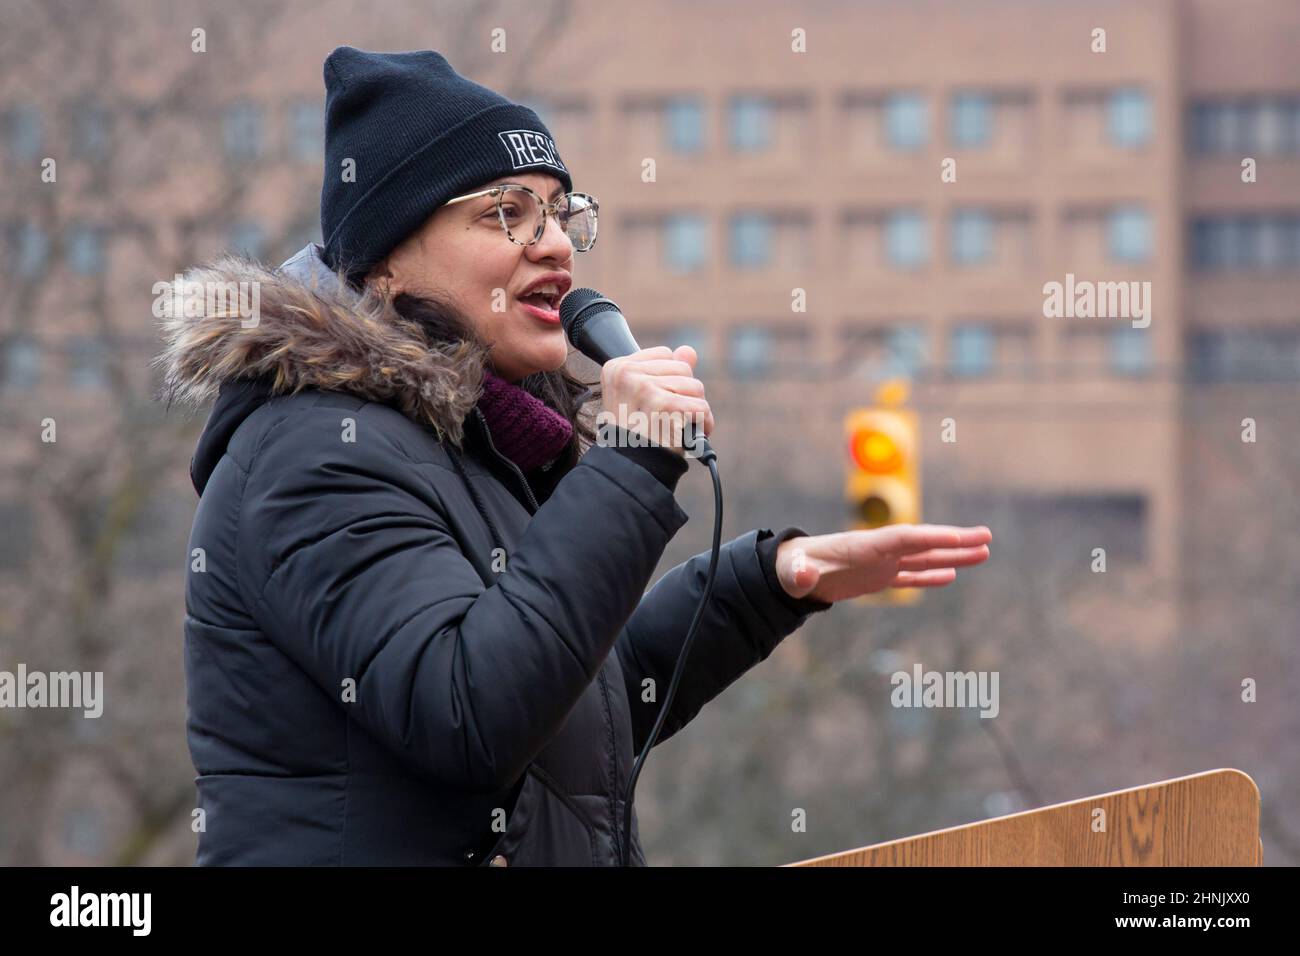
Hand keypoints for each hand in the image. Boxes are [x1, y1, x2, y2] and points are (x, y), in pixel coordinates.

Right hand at [599, 345, 713, 455]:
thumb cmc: (635, 436)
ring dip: (695, 409)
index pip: (665, 354)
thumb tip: (689, 350)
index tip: (656, 403)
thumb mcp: (642, 397)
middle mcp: (627, 373)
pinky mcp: (663, 405)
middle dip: (686, 394)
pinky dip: (703, 424)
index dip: (669, 380)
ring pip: (695, 386)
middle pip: (683, 368)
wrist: (630, 468)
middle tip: (669, 417)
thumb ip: (664, 370)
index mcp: (617, 368)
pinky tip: (688, 436)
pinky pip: (701, 406)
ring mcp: (644, 387)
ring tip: (677, 427)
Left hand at [774, 525, 991, 602]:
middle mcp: (877, 551)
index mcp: (861, 547)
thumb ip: (798, 575)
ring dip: (953, 556)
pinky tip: (953, 574)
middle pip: (922, 543)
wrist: (788, 570)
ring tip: (984, 552)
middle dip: (954, 540)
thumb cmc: (790, 570)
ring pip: (923, 559)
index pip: (902, 540)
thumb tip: (799, 578)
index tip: (958, 537)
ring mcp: (880, 564)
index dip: (930, 538)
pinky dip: (931, 576)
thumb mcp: (792, 574)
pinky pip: (910, 576)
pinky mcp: (877, 578)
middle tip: (987, 537)